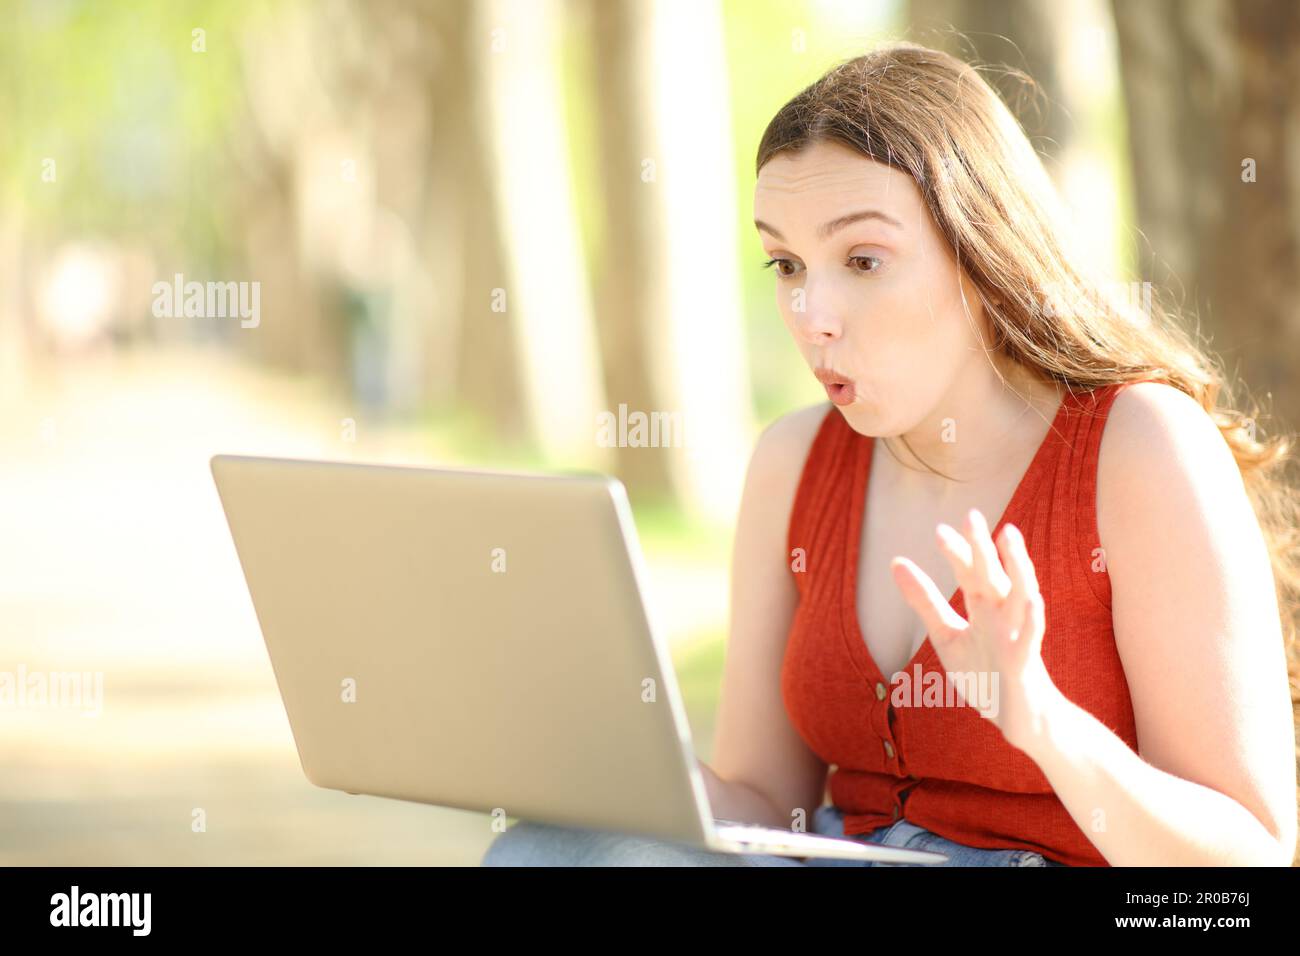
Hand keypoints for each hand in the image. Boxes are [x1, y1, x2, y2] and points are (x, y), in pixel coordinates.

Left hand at [888, 508, 1058, 750]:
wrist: (1018, 720)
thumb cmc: (986, 674)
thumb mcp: (947, 636)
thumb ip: (925, 600)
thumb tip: (896, 562)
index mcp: (984, 608)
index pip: (969, 573)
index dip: (957, 553)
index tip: (940, 530)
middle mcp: (1003, 616)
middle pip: (992, 575)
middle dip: (982, 547)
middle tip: (971, 515)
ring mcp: (1017, 636)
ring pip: (1020, 595)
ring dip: (1017, 566)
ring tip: (1009, 536)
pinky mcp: (1026, 662)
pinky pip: (1031, 638)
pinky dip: (1032, 619)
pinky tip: (1032, 599)